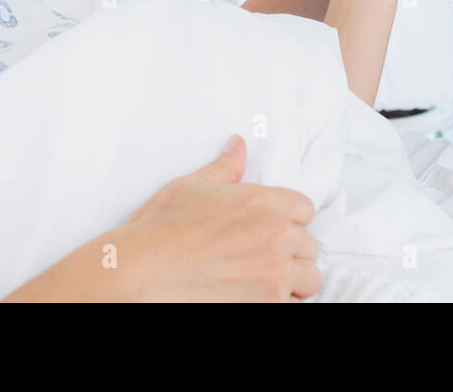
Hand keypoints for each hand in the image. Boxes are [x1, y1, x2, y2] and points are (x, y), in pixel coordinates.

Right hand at [110, 135, 321, 301]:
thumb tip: (238, 146)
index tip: (273, 229)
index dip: (289, 219)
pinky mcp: (269, 305)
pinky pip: (296, 306)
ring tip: (267, 282)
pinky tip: (259, 297)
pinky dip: (284, 303)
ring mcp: (276, 274)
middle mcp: (277, 236)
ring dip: (293, 280)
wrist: (142, 271)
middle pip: (309, 246)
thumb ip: (224, 168)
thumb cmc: (162, 229)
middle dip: (291, 252)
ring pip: (310, 279)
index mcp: (264, 201)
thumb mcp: (192, 187)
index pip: (305, 209)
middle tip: (264, 258)